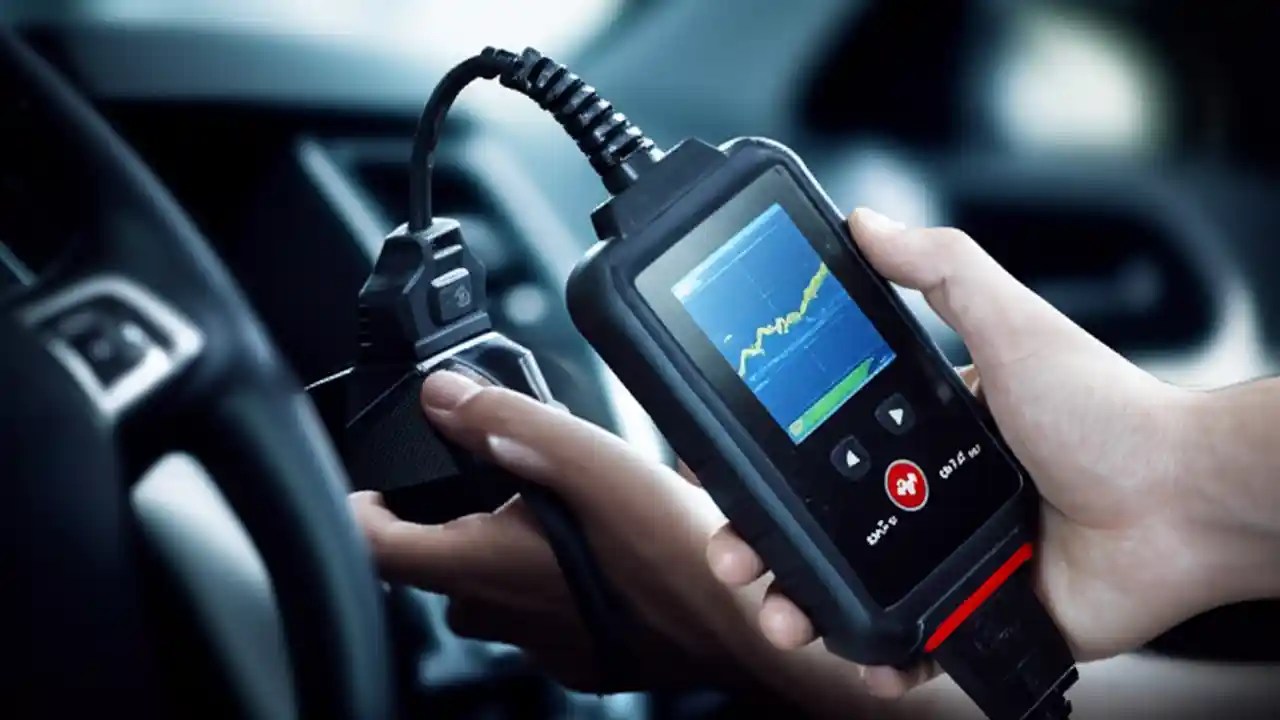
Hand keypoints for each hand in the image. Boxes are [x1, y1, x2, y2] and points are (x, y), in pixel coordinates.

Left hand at [349, 372, 871, 707]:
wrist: (743, 627)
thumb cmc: (672, 552)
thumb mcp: (587, 460)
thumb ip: (508, 422)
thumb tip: (440, 397)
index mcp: (486, 565)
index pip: (380, 548)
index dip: (364, 512)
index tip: (369, 490)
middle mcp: (505, 614)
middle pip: (437, 575)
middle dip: (442, 531)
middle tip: (474, 490)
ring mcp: (546, 644)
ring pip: (493, 599)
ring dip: (500, 559)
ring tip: (543, 517)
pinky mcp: (586, 658)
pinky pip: (544, 620)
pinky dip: (550, 587)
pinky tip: (595, 560)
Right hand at [707, 208, 1271, 699]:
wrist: (1180, 500)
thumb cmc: (1108, 413)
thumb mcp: (1012, 324)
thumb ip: (940, 270)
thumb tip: (866, 222)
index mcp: (925, 432)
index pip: (822, 446)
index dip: (765, 463)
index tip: (718, 471)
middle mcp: (927, 494)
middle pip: (821, 524)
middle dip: (762, 543)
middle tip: (733, 552)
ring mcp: (948, 556)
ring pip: (851, 587)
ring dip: (801, 603)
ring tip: (779, 612)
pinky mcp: (976, 611)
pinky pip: (913, 643)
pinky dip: (880, 658)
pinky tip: (862, 655)